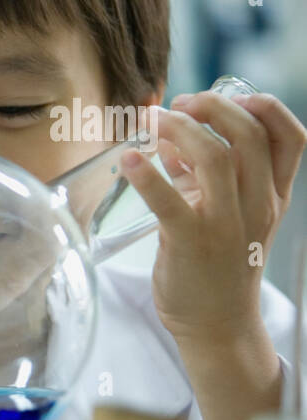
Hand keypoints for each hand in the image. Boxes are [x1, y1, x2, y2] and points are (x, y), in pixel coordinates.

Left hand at [122, 92, 304, 347]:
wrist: (217, 325)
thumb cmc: (218, 266)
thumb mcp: (227, 215)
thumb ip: (202, 177)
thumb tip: (170, 140)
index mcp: (272, 196)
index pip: (289, 138)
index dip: (263, 106)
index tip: (229, 94)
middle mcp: (257, 206)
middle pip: (248, 137)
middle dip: (213, 107)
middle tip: (179, 103)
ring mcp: (226, 225)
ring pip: (215, 158)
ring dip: (180, 129)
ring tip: (153, 121)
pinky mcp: (191, 243)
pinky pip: (169, 201)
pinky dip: (146, 175)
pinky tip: (129, 158)